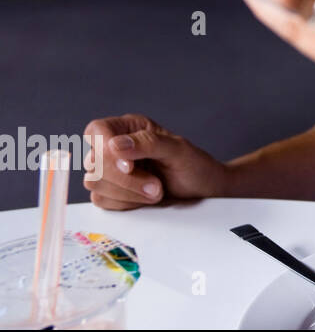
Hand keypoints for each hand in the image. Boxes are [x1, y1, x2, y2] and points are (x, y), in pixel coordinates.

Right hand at [81, 114, 230, 209]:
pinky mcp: (111, 192)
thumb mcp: (178, 149)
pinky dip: (124, 203)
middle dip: (126, 179)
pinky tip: (145, 198)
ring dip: (127, 192)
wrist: (202, 190)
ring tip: (156, 191)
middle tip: (156, 185)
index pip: (97, 130)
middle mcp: (115, 147)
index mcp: (129, 127)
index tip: (130, 166)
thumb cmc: (194, 164)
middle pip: (94, 162)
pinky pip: (101, 200)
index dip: (105, 149)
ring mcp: (111, 170)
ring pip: (94, 183)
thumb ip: (149, 143)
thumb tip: (115, 145)